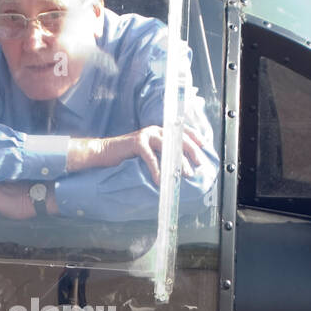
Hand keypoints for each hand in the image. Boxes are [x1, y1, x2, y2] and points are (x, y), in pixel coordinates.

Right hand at [66, 126, 209, 184]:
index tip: (205, 147)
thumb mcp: (149, 154)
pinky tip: (160, 180)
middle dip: (191, 152)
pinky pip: (151, 157)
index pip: (182, 131)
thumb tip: (180, 166)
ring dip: (178, 162)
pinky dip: (157, 170)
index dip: (195, 137)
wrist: (104, 153)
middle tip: (199, 165)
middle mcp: (155, 130)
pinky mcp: (136, 143)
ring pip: (168, 147)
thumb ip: (162, 154)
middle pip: (179, 138)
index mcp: (159, 131)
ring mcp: (146, 135)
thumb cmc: (127, 156)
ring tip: (184, 175)